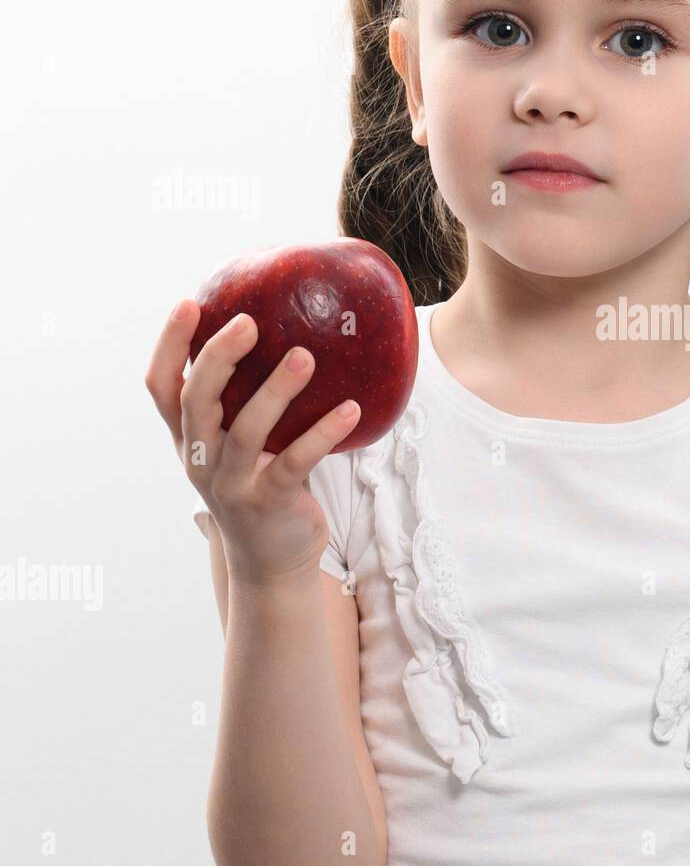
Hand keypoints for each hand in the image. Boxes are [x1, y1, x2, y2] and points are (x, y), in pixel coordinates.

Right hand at [145, 298, 360, 582]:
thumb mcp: (242, 446)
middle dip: (218, 357)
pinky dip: (323, 433)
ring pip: (246, 430)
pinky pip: (296, 462)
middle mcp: (201, 458)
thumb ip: (246, 402)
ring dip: (275, 390)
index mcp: (190, 438)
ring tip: (305, 356)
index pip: (162, 387)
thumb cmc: (262, 486)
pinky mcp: (270, 502)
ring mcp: (232, 483)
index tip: (188, 303)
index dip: (170, 345)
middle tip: (248, 322)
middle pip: (196, 400)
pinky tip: (351, 409)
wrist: (272, 562)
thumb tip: (289, 334)